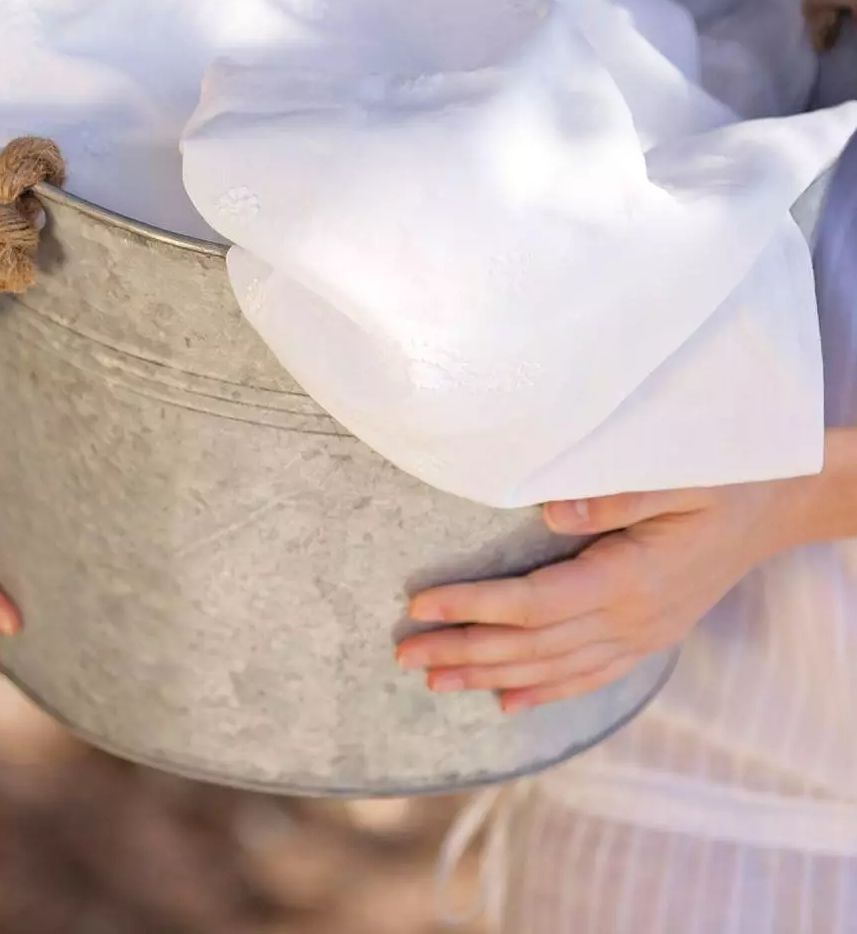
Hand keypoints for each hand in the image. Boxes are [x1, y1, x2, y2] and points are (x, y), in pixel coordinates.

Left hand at [395, 472, 824, 712]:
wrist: (778, 510)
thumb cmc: (723, 482)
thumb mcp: (677, 478)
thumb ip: (613, 495)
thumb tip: (545, 507)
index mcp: (628, 578)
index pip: (533, 603)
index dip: (474, 606)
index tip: (421, 604)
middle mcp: (630, 620)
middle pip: (531, 645)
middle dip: (463, 650)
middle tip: (403, 655)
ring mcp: (640, 636)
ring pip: (552, 669)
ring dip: (489, 676)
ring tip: (433, 681)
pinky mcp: (647, 638)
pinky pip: (588, 677)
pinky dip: (543, 693)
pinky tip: (505, 703)